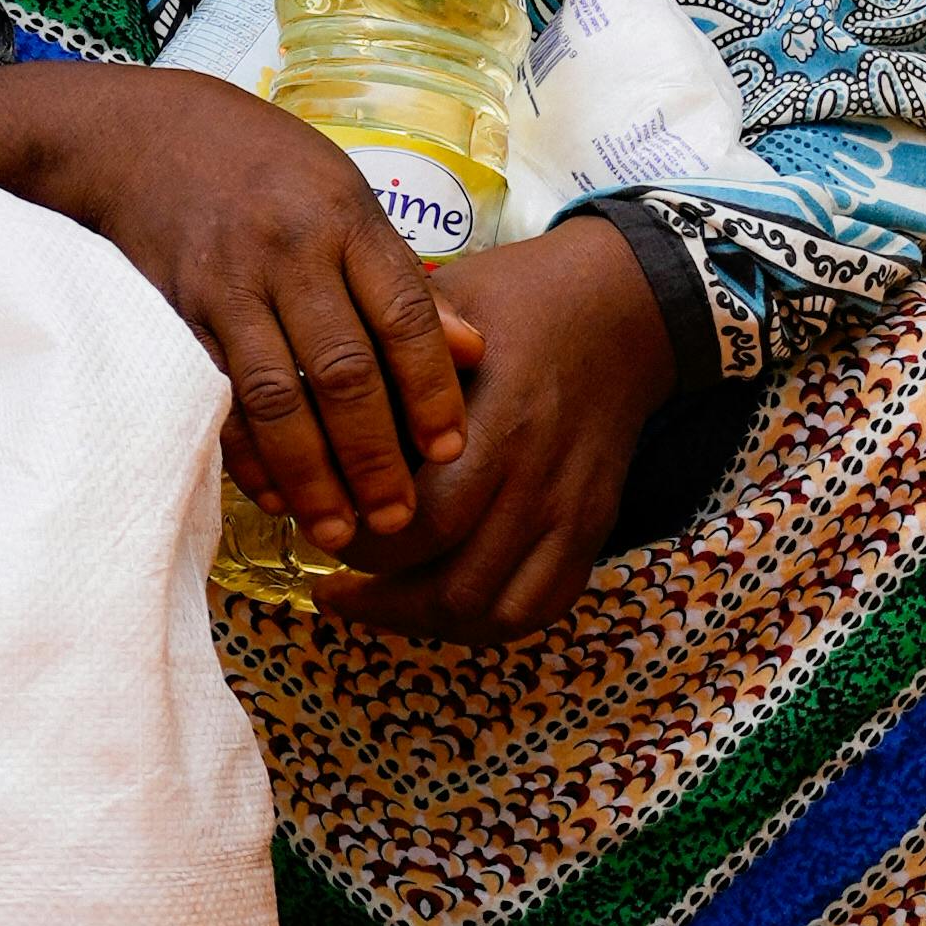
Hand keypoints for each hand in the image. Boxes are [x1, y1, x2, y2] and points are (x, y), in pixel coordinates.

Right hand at [0, 59, 471, 565]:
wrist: (136, 135)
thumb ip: (400, 276)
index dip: (430, 391)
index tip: (451, 451)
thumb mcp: (343, 193)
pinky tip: (271, 496)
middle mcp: (286, 251)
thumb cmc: (260, 165)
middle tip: (398, 518)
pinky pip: (217, 396)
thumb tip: (474, 351)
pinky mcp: (176, 312)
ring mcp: (225, 283)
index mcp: (342, 216)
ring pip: (276, 397)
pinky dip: (245, 453)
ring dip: (311, 475)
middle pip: (342, 370)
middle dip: (374, 455)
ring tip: (340, 530)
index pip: (402, 316)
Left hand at [308, 223, 676, 649]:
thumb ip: (384, 356)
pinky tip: (433, 602)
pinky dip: (483, 622)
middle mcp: (541, 481)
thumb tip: (303, 404)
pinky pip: (539, 607)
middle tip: (332, 568)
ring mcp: (572, 514)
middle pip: (455, 584)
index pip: (424, 520)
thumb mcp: (446, 305)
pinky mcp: (591, 530)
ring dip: (426, 620)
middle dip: (381, 592)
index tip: (316, 522)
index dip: (362, 540)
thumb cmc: (517, 302)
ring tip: (371, 599)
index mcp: (500, 422)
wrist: (622, 312)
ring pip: (495, 614)